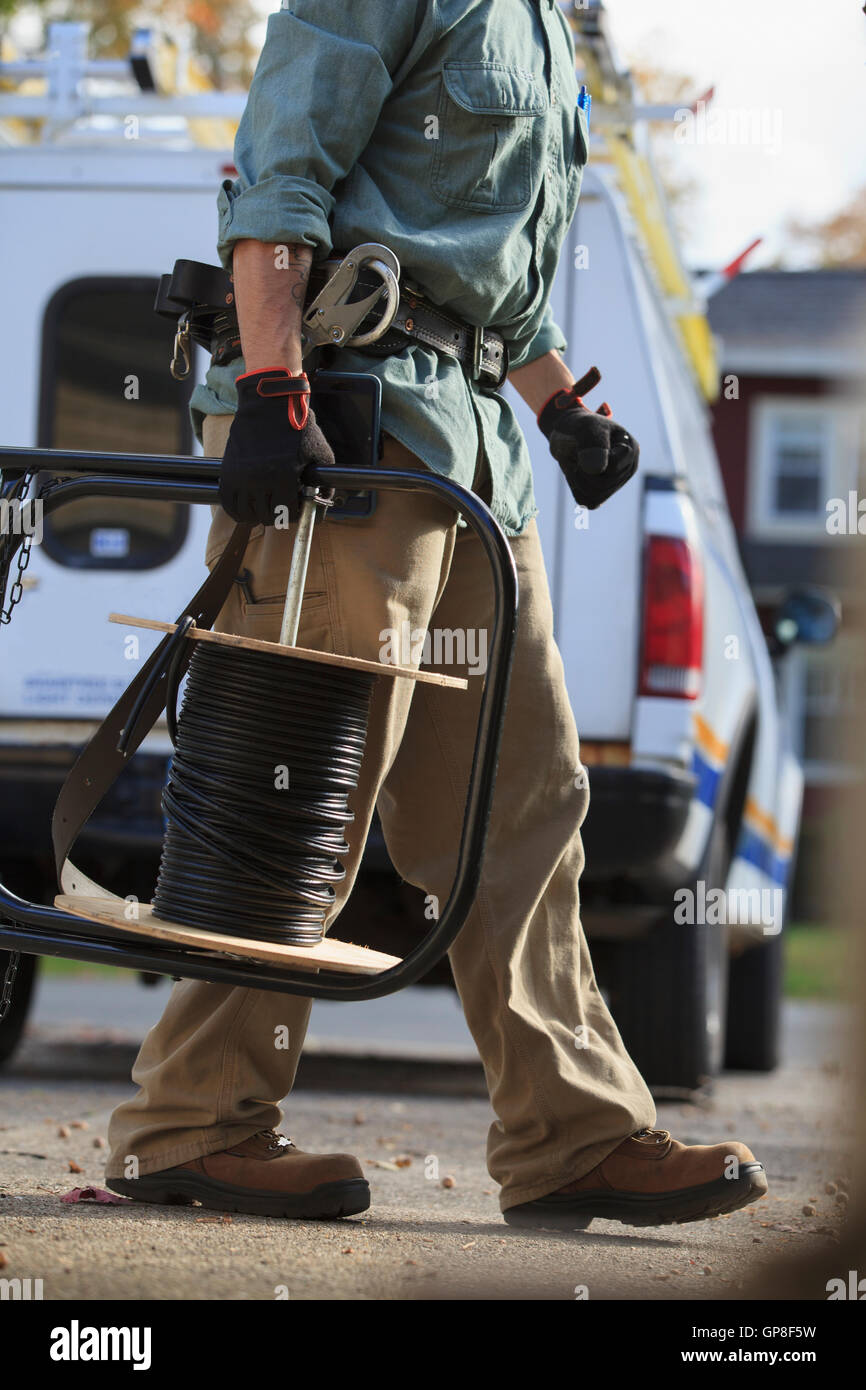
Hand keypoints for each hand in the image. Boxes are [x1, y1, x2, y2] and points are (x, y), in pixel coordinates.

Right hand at [218, 367, 334, 525]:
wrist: (267, 404)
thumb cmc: (297, 427)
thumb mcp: (320, 452)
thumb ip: (325, 481)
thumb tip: (325, 502)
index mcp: (284, 476)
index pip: (288, 513)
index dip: (294, 515)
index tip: (295, 510)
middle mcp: (260, 479)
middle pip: (267, 516)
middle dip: (277, 516)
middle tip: (281, 509)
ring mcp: (241, 476)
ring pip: (246, 513)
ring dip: (257, 515)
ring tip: (264, 510)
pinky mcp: (227, 471)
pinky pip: (227, 503)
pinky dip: (236, 511)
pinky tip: (245, 509)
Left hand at [537, 366, 638, 509]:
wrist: (567, 433)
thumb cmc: (578, 426)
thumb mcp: (584, 428)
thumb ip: (593, 444)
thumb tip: (598, 470)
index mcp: (631, 449)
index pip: (612, 469)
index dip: (592, 460)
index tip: (584, 444)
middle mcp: (627, 468)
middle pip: (603, 485)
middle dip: (583, 473)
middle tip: (576, 455)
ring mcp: (617, 482)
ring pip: (596, 497)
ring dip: (578, 482)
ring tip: (576, 464)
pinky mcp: (603, 492)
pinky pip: (588, 502)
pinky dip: (577, 489)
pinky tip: (576, 474)